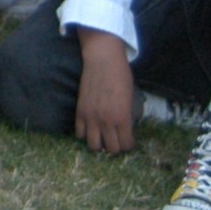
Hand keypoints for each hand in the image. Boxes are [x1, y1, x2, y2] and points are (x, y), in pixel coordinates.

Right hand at [73, 38, 136, 155]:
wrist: (103, 60)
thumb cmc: (121, 76)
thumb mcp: (130, 99)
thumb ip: (128, 117)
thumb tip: (126, 129)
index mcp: (123, 118)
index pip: (126, 145)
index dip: (129, 145)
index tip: (128, 140)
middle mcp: (106, 121)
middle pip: (111, 149)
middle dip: (116, 146)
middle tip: (116, 138)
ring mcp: (91, 117)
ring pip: (94, 146)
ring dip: (100, 144)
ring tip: (103, 136)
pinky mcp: (80, 112)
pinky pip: (79, 133)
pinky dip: (85, 134)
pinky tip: (91, 127)